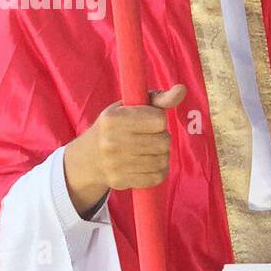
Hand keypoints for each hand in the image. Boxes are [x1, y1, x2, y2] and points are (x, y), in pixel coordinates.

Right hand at [62, 83, 186, 215]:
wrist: (88, 157)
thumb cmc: (117, 126)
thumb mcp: (130, 107)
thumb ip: (158, 98)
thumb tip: (182, 89)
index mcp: (113, 118)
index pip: (159, 120)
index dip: (158, 120)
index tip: (148, 121)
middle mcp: (112, 142)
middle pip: (163, 141)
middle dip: (162, 138)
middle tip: (150, 137)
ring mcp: (116, 164)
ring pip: (162, 160)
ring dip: (162, 155)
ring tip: (149, 150)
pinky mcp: (121, 181)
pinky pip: (157, 177)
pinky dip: (159, 171)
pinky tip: (148, 164)